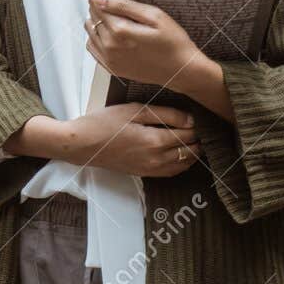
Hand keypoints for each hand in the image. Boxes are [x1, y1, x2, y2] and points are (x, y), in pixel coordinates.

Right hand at [62, 103, 200, 176]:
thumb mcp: (134, 110)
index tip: (200, 117)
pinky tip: (182, 155)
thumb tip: (190, 119)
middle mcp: (157, 158)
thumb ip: (165, 114)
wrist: (82, 144)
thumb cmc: (104, 123)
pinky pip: (172, 172)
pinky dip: (182, 164)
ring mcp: (151, 169)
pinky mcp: (144, 173)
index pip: (188, 134)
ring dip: (193, 152)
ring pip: (184, 164)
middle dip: (198, 139)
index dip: (197, 125)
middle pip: (189, 150)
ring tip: (196, 140)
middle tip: (201, 128)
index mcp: (155, 141)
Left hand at [84, 0, 208, 91]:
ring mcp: (109, 59)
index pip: (96, 4)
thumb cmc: (173, 42)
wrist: (182, 70)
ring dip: (99, 23)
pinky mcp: (111, 67)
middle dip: (102, 9)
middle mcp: (110, 46)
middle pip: (92, 16)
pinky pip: (92, 47)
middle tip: (122, 11)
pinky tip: (114, 36)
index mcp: (119, 31)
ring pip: (90, 31)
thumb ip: (123, 5)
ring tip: (120, 23)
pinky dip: (98, 38)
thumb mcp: (153, 16)